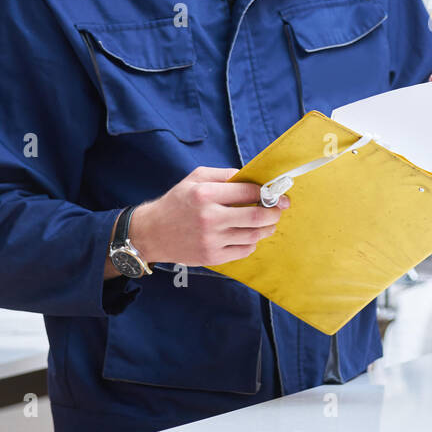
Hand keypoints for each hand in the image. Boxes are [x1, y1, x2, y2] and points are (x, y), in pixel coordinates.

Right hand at [127, 165, 288, 267]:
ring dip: (267, 228)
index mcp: (206, 195)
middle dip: (274, 212)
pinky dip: (252, 243)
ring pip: (254, 236)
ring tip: (268, 223)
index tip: (276, 194)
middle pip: (257, 217)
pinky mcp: (211, 257)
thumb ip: (225, 175)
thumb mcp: (196, 178)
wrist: (152, 233)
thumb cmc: (177, 202)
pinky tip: (250, 236)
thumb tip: (252, 177)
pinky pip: (244, 251)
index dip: (267, 193)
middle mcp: (209, 218)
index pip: (249, 192)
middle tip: (279, 209)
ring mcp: (211, 240)